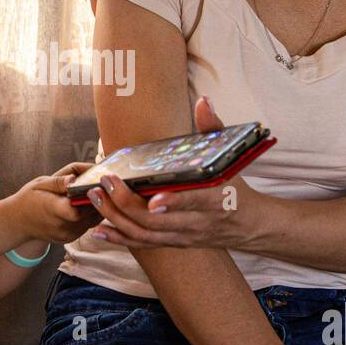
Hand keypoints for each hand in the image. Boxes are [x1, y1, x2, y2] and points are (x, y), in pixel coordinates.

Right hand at [11, 163, 101, 244]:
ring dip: (98, 206)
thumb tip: (73, 179)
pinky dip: (91, 214)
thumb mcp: (41, 184)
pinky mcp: (71, 238)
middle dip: (100, 198)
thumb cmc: (29, 198)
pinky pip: (88, 225)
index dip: (90, 197)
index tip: (97, 183)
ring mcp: (67, 234)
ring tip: (101, 191)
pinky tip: (90, 202)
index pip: (76, 209)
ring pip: (93, 220)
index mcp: (53, 209)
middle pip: (90, 214)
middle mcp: (62, 225)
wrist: (18, 222)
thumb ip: (59, 181)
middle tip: (106, 183)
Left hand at [86, 97, 257, 249]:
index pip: (192, 203)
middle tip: (105, 183)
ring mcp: (183, 235)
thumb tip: (205, 101)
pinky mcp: (174, 242)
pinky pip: (144, 244)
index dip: (173, 203)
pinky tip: (99, 230)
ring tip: (96, 198)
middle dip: (126, 203)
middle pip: (157, 221)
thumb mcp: (230, 159)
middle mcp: (197, 222)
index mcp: (214, 199)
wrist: (249, 225)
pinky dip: (120, 238)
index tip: (152, 198)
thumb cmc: (236, 187)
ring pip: (145, 234)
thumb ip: (213, 129)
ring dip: (116, 218)